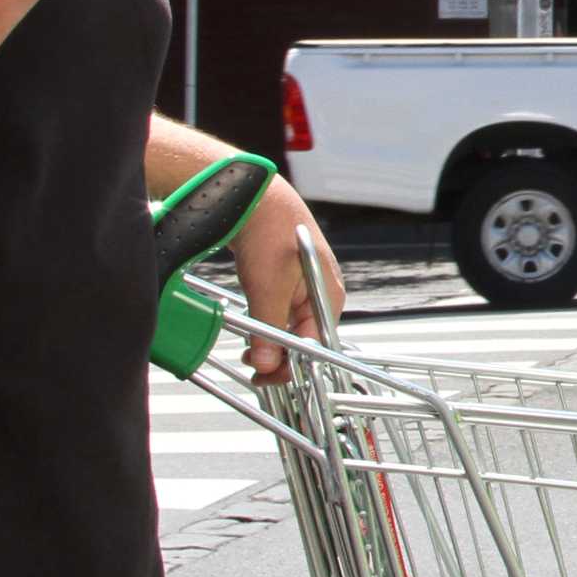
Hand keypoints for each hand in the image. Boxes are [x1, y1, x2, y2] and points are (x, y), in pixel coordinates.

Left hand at [228, 177, 343, 381]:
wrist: (254, 198)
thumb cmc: (269, 232)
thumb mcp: (266, 288)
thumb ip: (269, 331)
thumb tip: (268, 365)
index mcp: (328, 297)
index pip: (317, 346)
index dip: (292, 366)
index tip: (266, 378)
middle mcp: (321, 296)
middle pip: (305, 341)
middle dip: (279, 357)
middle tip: (252, 366)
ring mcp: (305, 289)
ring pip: (290, 330)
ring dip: (270, 343)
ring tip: (248, 351)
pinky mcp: (288, 283)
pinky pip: (281, 315)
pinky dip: (266, 327)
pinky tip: (252, 329)